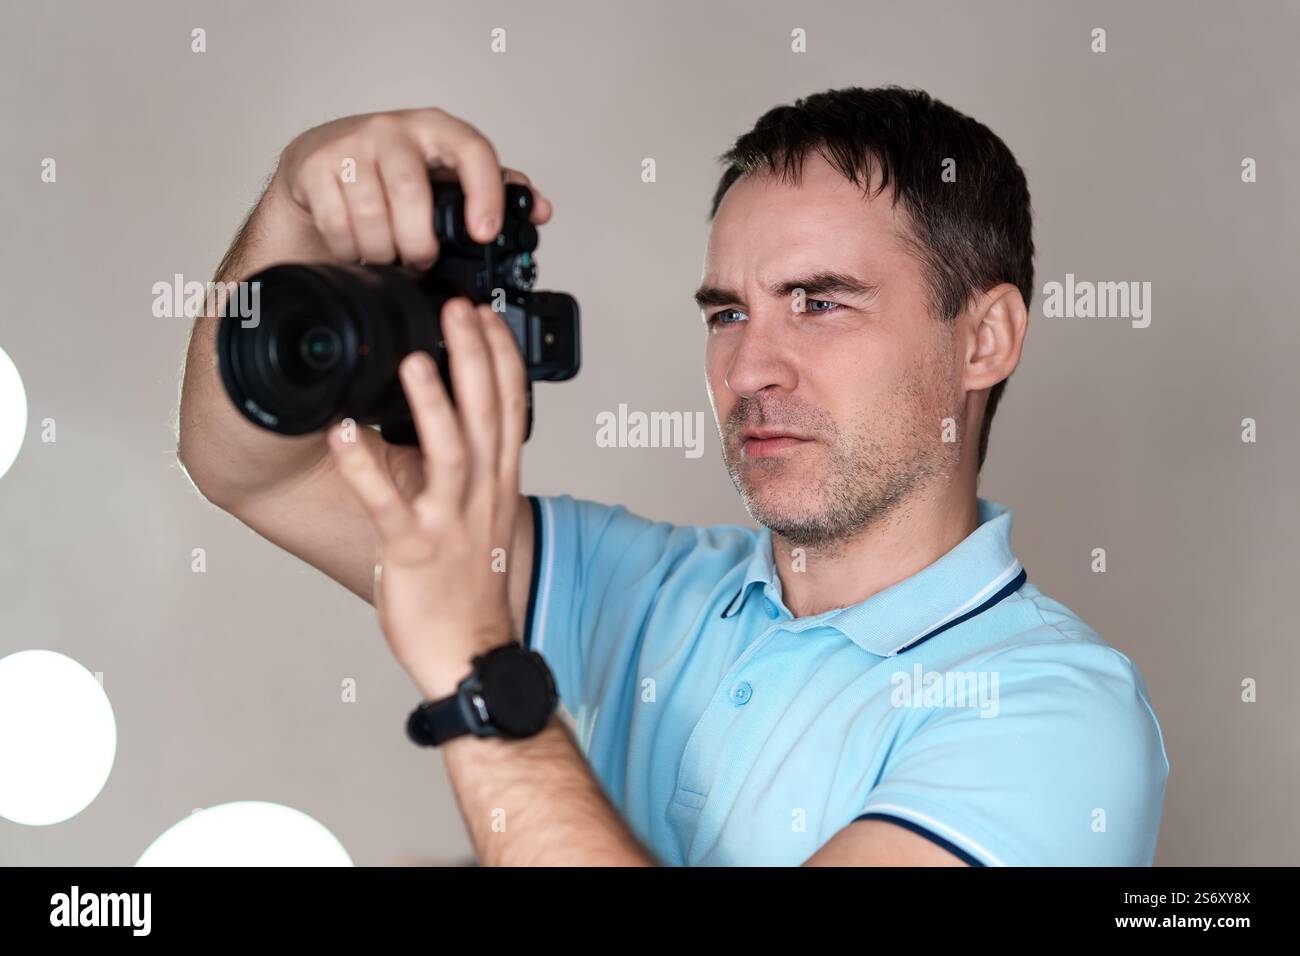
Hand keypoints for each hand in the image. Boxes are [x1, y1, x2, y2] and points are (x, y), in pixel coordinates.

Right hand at [267, 106, 552, 268]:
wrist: (318, 163)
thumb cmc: (392, 173)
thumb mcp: (445, 176)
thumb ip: (494, 191)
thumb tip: (540, 210)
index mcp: (436, 129)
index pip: (472, 150)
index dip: (484, 192)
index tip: (485, 232)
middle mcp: (392, 129)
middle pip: (413, 195)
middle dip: (420, 244)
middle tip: (422, 262)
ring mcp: (349, 145)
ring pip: (372, 216)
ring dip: (385, 253)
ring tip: (392, 259)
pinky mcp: (313, 167)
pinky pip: (338, 225)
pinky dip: (353, 251)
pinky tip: (360, 251)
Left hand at [326, 296, 526, 699]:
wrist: (469, 649)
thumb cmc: (469, 584)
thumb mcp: (484, 514)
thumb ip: (474, 466)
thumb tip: (453, 420)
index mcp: (499, 482)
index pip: (511, 407)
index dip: (503, 357)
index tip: (488, 315)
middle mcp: (482, 494)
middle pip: (486, 416)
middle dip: (474, 358)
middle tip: (458, 308)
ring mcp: (450, 521)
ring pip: (449, 452)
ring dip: (432, 403)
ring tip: (412, 358)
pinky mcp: (413, 549)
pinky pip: (386, 503)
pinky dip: (363, 466)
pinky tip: (342, 431)